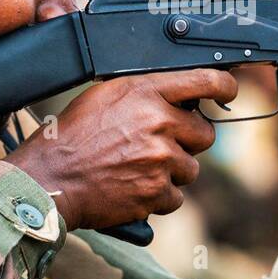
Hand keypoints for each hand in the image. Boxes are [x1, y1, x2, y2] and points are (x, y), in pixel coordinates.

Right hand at [5, 69, 237, 230]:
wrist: (49, 179)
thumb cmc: (70, 137)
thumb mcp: (104, 96)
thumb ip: (143, 92)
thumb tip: (174, 93)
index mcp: (146, 92)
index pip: (207, 81)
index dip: (225, 86)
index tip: (228, 91)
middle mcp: (159, 122)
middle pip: (205, 133)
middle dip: (187, 141)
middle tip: (158, 145)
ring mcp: (161, 159)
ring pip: (190, 168)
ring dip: (171, 172)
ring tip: (136, 168)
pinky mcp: (156, 192)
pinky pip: (175, 197)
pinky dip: (158, 197)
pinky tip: (132, 187)